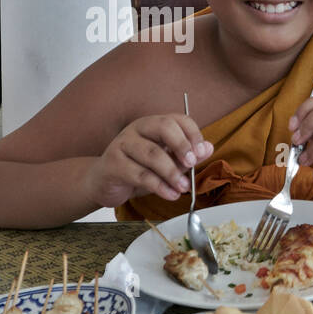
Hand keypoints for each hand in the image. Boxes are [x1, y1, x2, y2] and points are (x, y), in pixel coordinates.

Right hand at [85, 115, 210, 207]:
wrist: (104, 183)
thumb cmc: (138, 170)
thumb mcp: (167, 163)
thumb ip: (186, 156)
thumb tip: (208, 148)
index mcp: (153, 124)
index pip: (177, 119)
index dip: (192, 134)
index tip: (201, 152)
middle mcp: (137, 129)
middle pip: (163, 127)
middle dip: (182, 145)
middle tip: (192, 164)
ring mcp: (122, 144)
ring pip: (152, 153)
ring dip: (172, 172)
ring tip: (184, 187)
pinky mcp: (113, 164)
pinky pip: (140, 174)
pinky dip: (159, 186)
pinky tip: (170, 194)